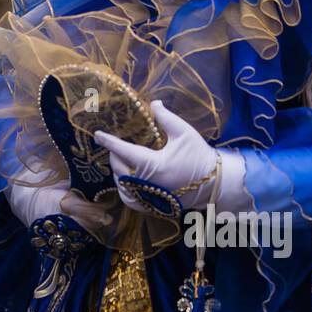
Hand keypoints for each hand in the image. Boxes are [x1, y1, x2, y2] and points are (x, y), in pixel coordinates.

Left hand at [92, 101, 219, 211]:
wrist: (214, 184)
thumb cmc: (199, 156)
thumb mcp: (184, 133)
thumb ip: (165, 118)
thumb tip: (153, 104)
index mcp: (151, 164)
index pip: (121, 150)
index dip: (108, 141)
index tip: (97, 134)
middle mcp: (145, 183)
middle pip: (117, 166)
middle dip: (114, 154)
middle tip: (117, 144)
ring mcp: (146, 197)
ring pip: (119, 183)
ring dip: (117, 170)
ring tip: (121, 159)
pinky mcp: (150, 207)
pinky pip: (127, 199)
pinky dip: (123, 188)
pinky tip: (126, 179)